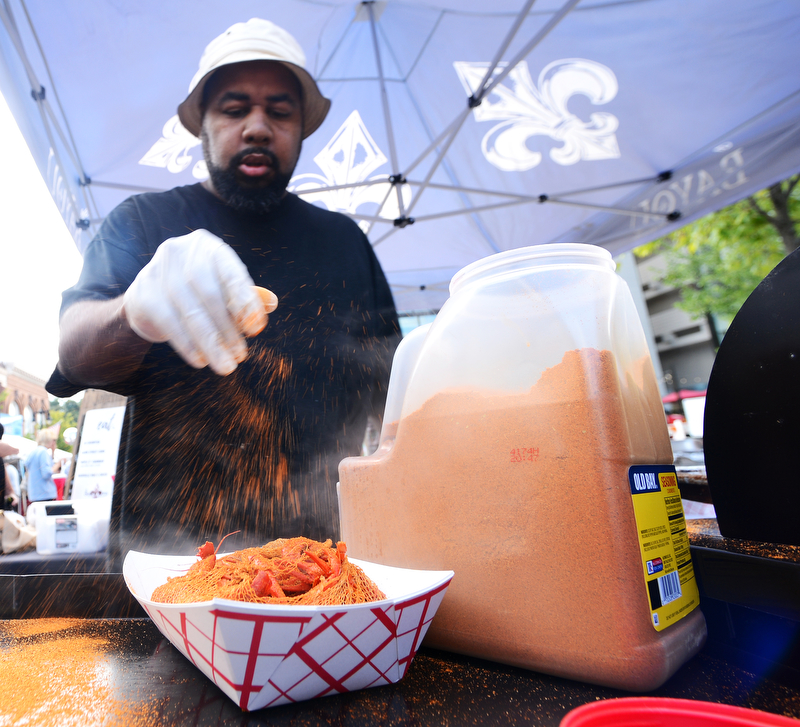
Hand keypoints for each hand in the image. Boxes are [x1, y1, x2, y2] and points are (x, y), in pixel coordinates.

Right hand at [122, 229, 276, 374]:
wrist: (148, 298)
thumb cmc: (196, 293)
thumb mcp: (223, 289)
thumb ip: (246, 296)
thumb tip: (272, 302)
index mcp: (208, 246)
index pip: (231, 273)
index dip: (245, 301)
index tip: (255, 328)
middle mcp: (181, 251)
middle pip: (209, 294)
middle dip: (228, 329)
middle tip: (241, 355)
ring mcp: (158, 269)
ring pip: (190, 311)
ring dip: (210, 342)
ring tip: (225, 365)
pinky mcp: (143, 292)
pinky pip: (169, 322)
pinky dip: (188, 344)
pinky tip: (201, 360)